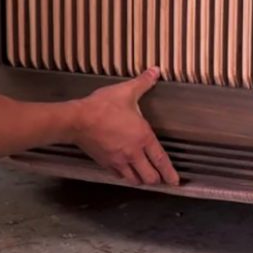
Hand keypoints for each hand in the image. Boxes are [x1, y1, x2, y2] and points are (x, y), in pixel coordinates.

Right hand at [72, 67, 179, 186]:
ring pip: (134, 180)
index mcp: (143, 138)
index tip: (175, 181)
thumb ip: (143, 83)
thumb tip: (155, 71)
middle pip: (149, 177)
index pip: (161, 160)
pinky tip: (126, 171)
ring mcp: (118, 160)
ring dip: (141, 180)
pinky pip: (118, 175)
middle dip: (157, 179)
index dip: (170, 173)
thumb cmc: (102, 106)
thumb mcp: (126, 91)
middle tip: (161, 178)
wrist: (77, 120)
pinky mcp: (105, 163)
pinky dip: (125, 176)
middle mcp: (133, 153)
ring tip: (145, 177)